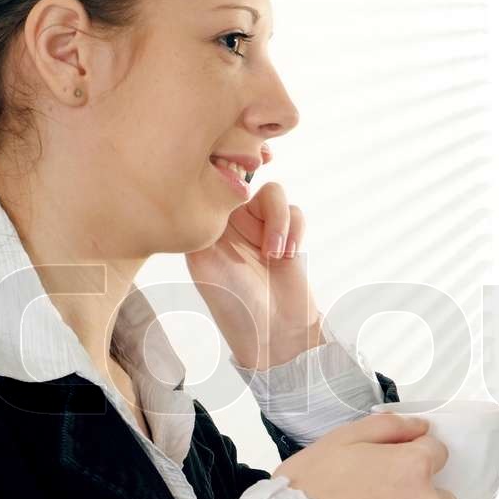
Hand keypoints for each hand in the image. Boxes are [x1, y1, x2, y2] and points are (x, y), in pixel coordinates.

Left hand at [186, 180, 322, 370]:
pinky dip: (295, 231)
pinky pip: (295, 212)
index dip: (222, 167)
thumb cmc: (233, 303)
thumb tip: (209, 184)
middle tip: (258, 205)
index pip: (211, 182)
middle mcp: (232, 223)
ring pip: (274, 194)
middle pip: (246, 179)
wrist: (273, 331)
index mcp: (206, 226)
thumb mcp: (203, 263)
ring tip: (275, 254)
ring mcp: (261, 228)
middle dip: (255, 194)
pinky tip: (287, 256)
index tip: (232, 169)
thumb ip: (203, 223)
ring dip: (278, 221)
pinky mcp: (288, 236)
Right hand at [276, 412, 457, 498]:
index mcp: (414, 466)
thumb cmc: (312, 486)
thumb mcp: (342, 438)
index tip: (390, 462)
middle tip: (380, 495)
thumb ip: (388, 426)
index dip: (413, 453)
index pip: (438, 451)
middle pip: (441, 493)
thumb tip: (420, 426)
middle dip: (419, 492)